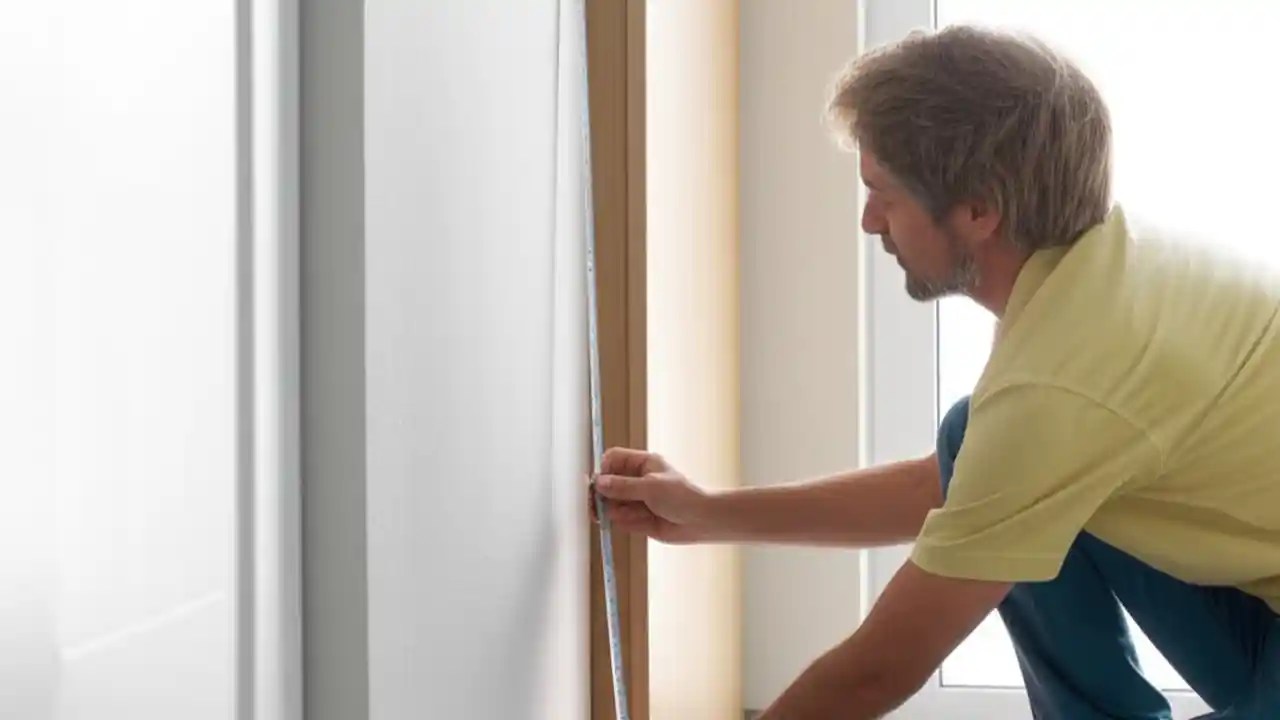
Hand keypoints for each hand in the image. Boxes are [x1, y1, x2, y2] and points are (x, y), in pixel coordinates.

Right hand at [589, 447, 714, 543]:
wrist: (702, 521)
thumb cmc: (682, 497)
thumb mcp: (651, 487)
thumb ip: (623, 486)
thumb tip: (599, 483)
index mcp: (642, 463)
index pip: (612, 460)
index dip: (603, 470)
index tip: (599, 484)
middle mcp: (637, 480)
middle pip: (607, 484)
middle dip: (604, 496)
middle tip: (598, 507)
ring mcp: (637, 500)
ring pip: (612, 505)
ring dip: (621, 511)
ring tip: (641, 514)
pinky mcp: (638, 518)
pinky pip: (621, 521)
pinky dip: (628, 523)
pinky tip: (646, 521)